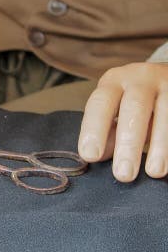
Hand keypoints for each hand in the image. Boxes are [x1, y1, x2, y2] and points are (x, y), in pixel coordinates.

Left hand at [78, 62, 167, 181]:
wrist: (166, 77)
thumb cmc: (134, 100)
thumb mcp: (115, 108)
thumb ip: (106, 131)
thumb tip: (96, 156)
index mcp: (114, 81)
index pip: (100, 103)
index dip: (94, 129)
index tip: (90, 155)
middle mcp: (141, 79)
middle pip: (134, 108)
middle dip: (128, 143)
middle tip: (123, 174)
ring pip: (165, 114)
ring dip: (160, 146)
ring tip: (154, 171)